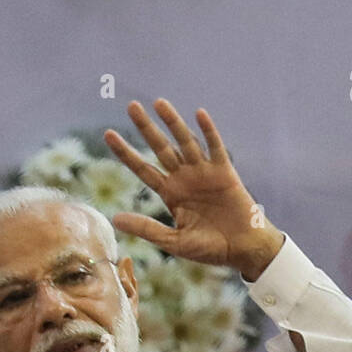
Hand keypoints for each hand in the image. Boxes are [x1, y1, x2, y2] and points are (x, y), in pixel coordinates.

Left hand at [104, 99, 284, 280]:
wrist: (242, 250)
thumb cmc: (209, 249)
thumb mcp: (173, 241)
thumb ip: (146, 228)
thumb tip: (115, 219)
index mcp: (170, 193)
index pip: (143, 169)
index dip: (126, 153)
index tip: (108, 134)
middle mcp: (184, 178)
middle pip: (160, 148)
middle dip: (146, 128)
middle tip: (131, 106)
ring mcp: (204, 172)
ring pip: (185, 141)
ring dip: (173, 122)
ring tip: (158, 102)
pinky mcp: (224, 171)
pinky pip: (215, 147)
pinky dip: (208, 131)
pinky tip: (198, 114)